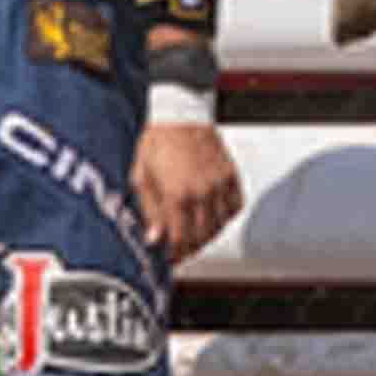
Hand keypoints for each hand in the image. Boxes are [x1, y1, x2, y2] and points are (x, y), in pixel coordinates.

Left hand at [132, 120, 241, 264]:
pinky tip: (213, 217)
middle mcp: (201, 192)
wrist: (179, 115)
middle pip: (201, 237)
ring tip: (194, 237)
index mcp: (176, 194)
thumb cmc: (156, 142)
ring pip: (220, 225)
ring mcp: (218, 184)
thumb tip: (153, 238)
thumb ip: (149, 211)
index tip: (168, 259)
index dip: (174, 255)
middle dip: (189, 249)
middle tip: (179, 252)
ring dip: (207, 236)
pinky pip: (235, 206)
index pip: (180, 239)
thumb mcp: (140, 178)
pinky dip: (225, 217)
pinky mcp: (229, 175)